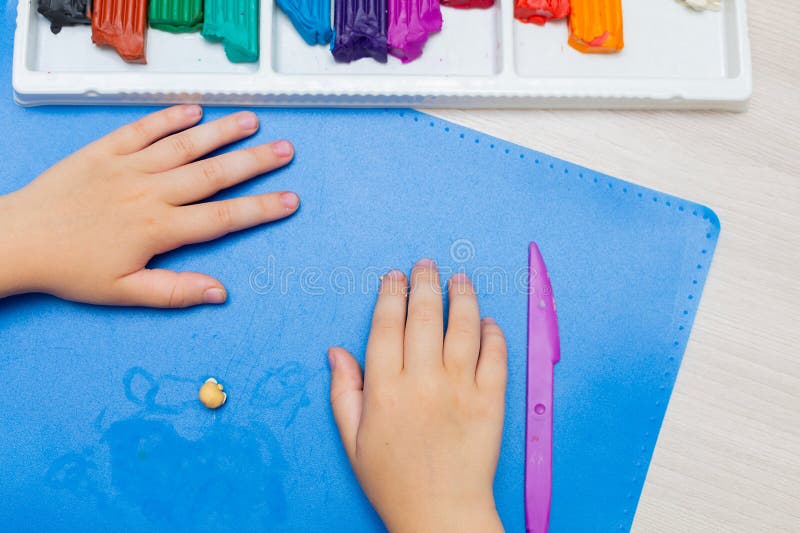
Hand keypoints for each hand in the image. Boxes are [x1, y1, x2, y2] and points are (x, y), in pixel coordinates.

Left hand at [0, 105, 297, 306]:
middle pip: (213, 174)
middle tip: (285, 150)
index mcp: (158, 230)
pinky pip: (142, 129)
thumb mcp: (124, 293)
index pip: (222, 218)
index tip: (290, 200)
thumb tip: (219, 293)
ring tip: (251, 120)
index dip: (260, 209)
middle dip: (254, 162)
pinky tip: (193, 109)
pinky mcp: (105, 152)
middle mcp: (150, 193)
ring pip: (184, 146)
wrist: (18, 241)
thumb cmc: (70, 270)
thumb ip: (174, 292)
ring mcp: (128, 168)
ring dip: (220, 132)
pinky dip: (168, 117)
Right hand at [328, 259, 507, 532]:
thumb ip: (343, 391)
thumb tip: (336, 351)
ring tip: (459, 279)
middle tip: (425, 265)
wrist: (441, 514)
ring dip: (461, 297)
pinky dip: (492, 333)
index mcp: (385, 389)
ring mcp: (460, 389)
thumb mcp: (353, 440)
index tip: (393, 277)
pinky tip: (486, 320)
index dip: (390, 295)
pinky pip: (495, 356)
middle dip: (424, 284)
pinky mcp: (491, 401)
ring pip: (463, 327)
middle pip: (425, 317)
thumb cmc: (393, 479)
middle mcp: (422, 381)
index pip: (387, 326)